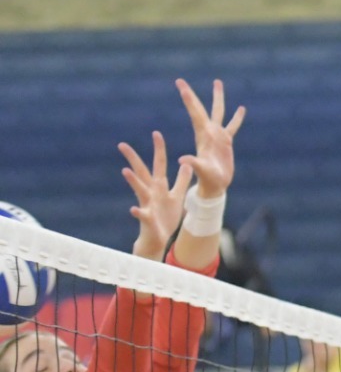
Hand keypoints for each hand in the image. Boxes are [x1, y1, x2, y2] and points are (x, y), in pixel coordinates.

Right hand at [119, 131, 192, 261]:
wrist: (159, 237)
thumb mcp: (176, 196)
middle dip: (133, 158)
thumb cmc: (166, 216)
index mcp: (159, 186)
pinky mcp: (147, 219)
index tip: (156, 133)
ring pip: (139, 190)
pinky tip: (133, 209)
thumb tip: (187, 165)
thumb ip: (181, 181)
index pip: (158, 164)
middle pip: (141, 172)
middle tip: (122, 144)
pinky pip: (142, 215)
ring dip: (133, 181)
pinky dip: (137, 212)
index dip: (159, 150)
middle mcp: (150, 192)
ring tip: (125, 171)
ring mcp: (147, 204)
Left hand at [174, 78, 245, 196]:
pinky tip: (241, 108)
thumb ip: (193, 163)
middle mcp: (208, 133)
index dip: (189, 100)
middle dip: (192, 96)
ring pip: (218, 112)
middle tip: (180, 81)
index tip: (181, 86)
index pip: (195, 114)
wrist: (215, 185)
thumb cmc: (208, 179)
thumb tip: (182, 159)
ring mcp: (217, 136)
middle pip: (201, 109)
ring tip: (217, 82)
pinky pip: (232, 126)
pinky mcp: (226, 142)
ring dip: (218, 98)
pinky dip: (237, 117)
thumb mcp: (201, 171)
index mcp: (203, 136)